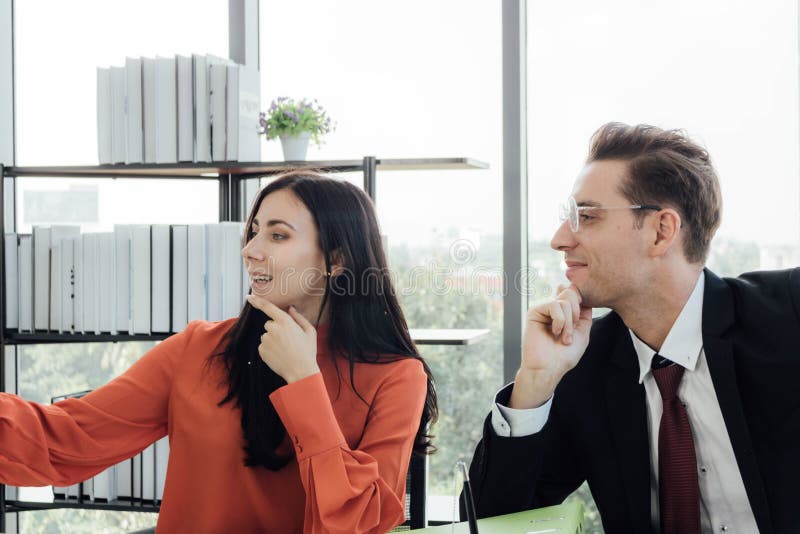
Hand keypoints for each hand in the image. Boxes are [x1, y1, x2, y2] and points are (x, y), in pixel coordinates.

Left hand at [246, 295, 319, 383]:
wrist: (300, 371)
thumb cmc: (307, 351)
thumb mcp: (310, 332)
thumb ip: (299, 318)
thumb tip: (291, 309)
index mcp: (285, 321)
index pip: (268, 307)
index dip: (257, 300)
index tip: (249, 297)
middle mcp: (273, 328)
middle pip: (269, 324)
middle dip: (276, 329)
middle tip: (288, 341)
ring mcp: (266, 340)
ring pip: (266, 336)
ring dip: (273, 340)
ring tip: (285, 350)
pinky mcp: (261, 350)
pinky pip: (263, 346)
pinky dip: (269, 349)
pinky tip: (279, 355)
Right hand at [509, 284, 592, 408]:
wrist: (549, 368)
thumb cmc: (564, 355)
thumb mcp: (582, 333)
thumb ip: (584, 313)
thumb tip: (581, 296)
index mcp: (565, 313)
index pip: (576, 295)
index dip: (582, 303)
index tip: (580, 321)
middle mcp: (554, 309)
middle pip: (571, 293)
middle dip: (576, 313)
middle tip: (571, 331)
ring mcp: (544, 310)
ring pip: (564, 301)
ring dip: (569, 323)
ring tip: (563, 338)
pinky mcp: (535, 311)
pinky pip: (554, 304)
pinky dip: (560, 321)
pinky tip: (554, 332)